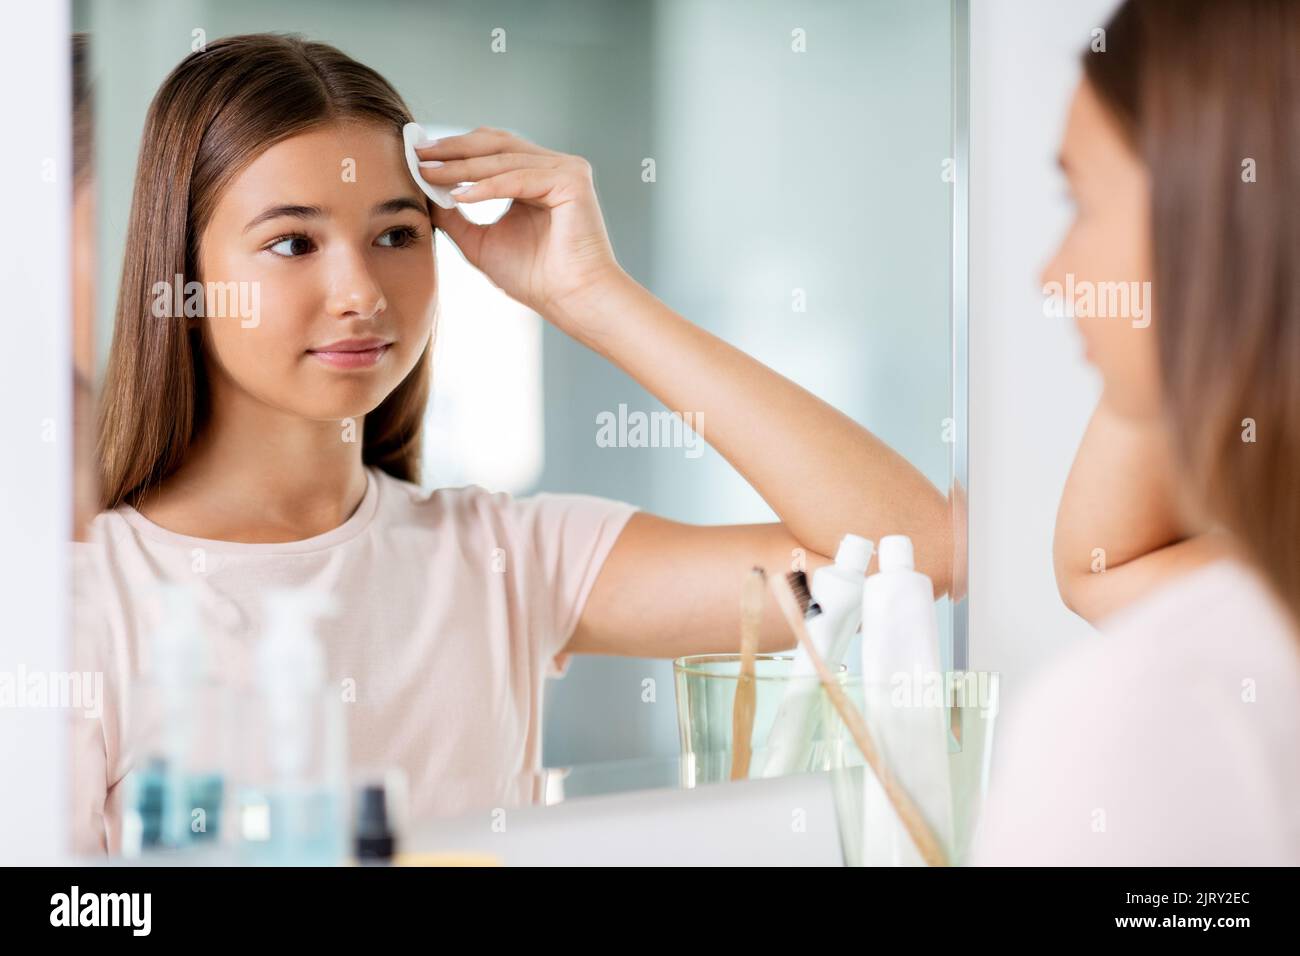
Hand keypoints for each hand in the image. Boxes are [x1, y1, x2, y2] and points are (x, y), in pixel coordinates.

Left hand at [417, 126, 627, 335]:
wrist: (571, 301)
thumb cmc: (535, 278)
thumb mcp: (480, 242)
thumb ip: (454, 216)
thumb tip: (422, 193)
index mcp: (535, 176)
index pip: (489, 151)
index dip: (453, 150)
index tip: (416, 156)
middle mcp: (553, 167)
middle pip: (495, 144)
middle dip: (453, 149)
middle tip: (418, 153)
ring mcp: (565, 170)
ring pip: (504, 159)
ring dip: (462, 166)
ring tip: (429, 173)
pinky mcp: (572, 181)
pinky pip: (519, 178)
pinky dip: (487, 186)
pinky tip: (459, 195)